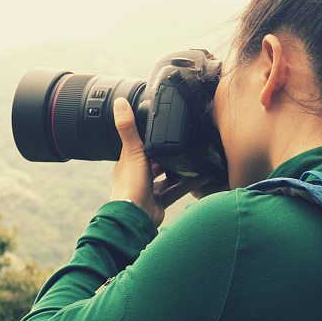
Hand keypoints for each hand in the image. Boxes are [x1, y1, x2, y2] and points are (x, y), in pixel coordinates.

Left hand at [112, 97, 210, 227]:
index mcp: (127, 164)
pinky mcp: (159, 203)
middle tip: (181, 144)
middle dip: (166, 156)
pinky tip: (201, 177)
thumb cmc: (130, 186)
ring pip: (166, 178)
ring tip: (194, 160)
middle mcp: (137, 177)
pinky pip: (176, 191)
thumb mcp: (132, 151)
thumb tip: (119, 103)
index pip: (137, 148)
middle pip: (153, 163)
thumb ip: (128, 128)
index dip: (148, 140)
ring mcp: (148, 191)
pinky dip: (189, 184)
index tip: (161, 130)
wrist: (136, 217)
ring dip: (179, 170)